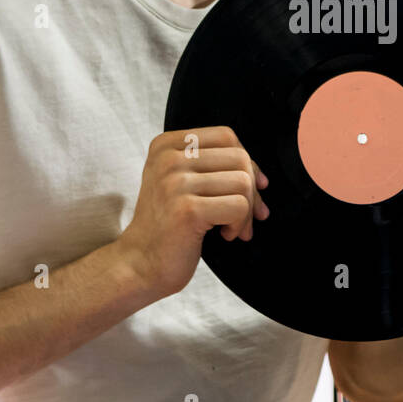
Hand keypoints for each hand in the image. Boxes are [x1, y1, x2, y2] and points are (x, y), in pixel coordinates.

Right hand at [115, 125, 268, 297]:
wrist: (139, 264)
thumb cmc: (168, 226)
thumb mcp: (181, 183)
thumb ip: (214, 169)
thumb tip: (263, 180)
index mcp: (165, 145)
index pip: (226, 136)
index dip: (246, 162)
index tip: (251, 189)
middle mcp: (167, 158)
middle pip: (239, 158)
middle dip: (252, 191)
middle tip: (244, 217)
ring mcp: (176, 183)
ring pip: (243, 182)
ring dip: (247, 212)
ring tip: (231, 228)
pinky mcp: (188, 209)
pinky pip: (239, 206)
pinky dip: (240, 224)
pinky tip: (224, 235)